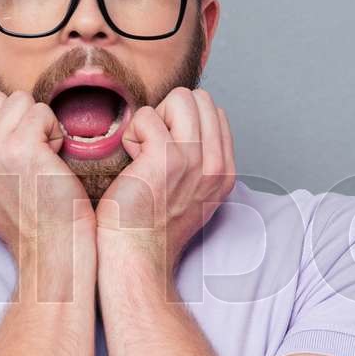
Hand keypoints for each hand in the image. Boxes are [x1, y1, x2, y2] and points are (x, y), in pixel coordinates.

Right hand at [0, 90, 96, 272]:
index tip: (17, 158)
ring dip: (39, 123)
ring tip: (44, 156)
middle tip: (34, 152)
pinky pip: (42, 112)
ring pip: (19, 101)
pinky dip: (55, 130)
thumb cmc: (29, 219)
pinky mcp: (21, 148)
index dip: (4, 125)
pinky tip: (55, 158)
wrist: (52, 250)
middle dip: (20, 118)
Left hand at [95, 87, 236, 278]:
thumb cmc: (150, 226)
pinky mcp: (165, 159)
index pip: (214, 112)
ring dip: (152, 119)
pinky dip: (131, 133)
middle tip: (151, 148)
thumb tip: (186, 126)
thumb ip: (199, 161)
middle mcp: (215, 165)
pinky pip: (146, 115)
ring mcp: (194, 160)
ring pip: (179, 97)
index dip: (183, 122)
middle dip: (169, 113)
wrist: (136, 258)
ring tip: (142, 152)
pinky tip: (130, 161)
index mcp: (224, 172)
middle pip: (199, 98)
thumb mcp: (192, 195)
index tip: (165, 151)